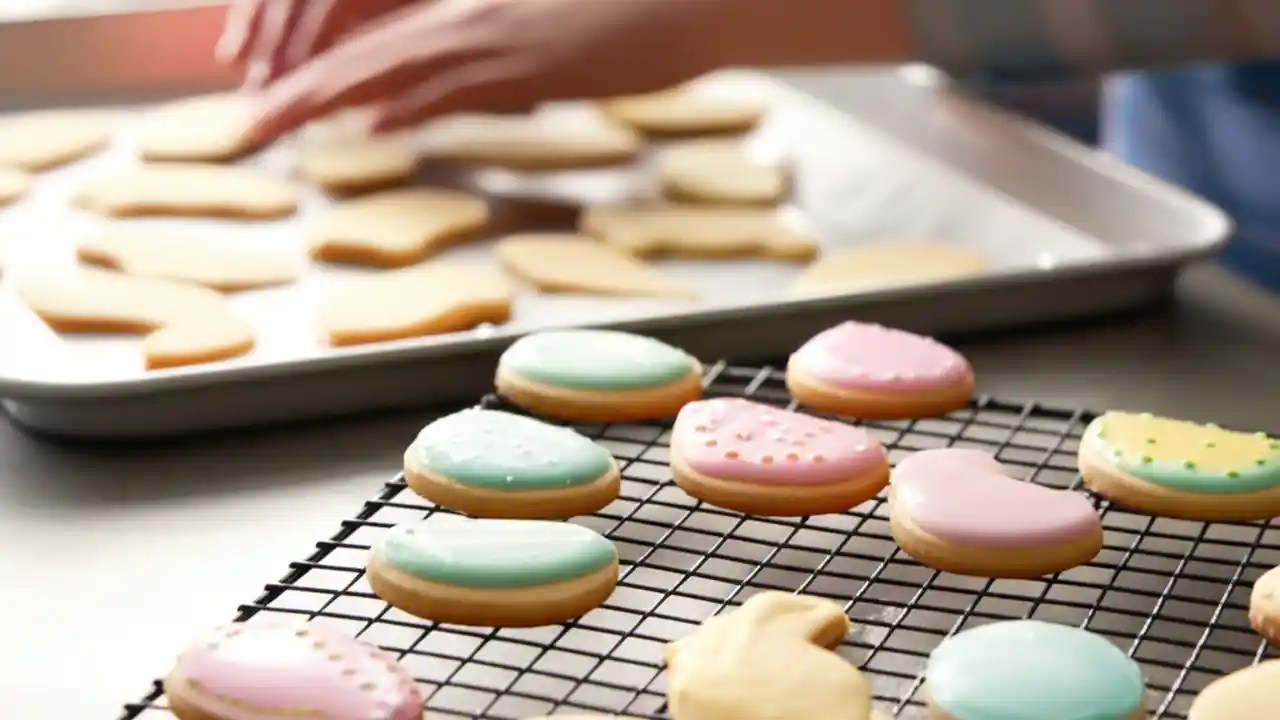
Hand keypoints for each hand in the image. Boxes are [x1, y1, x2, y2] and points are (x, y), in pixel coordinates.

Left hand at [249, 0, 743, 139]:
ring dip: (322, 100)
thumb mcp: (546, 45)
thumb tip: (443, 100)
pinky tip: (370, 124)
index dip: (322, 76)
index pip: (379, 45)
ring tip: (269, 126)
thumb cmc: (626, 20)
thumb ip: (489, 71)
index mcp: (467, 16)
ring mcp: (495, 38)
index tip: (280, 105)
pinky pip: (455, 85)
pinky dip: (408, 104)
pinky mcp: (529, 62)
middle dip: (295, 93)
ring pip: (389, 67)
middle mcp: (468, 20)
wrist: (685, 0)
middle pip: (363, 56)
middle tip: (245, 126)